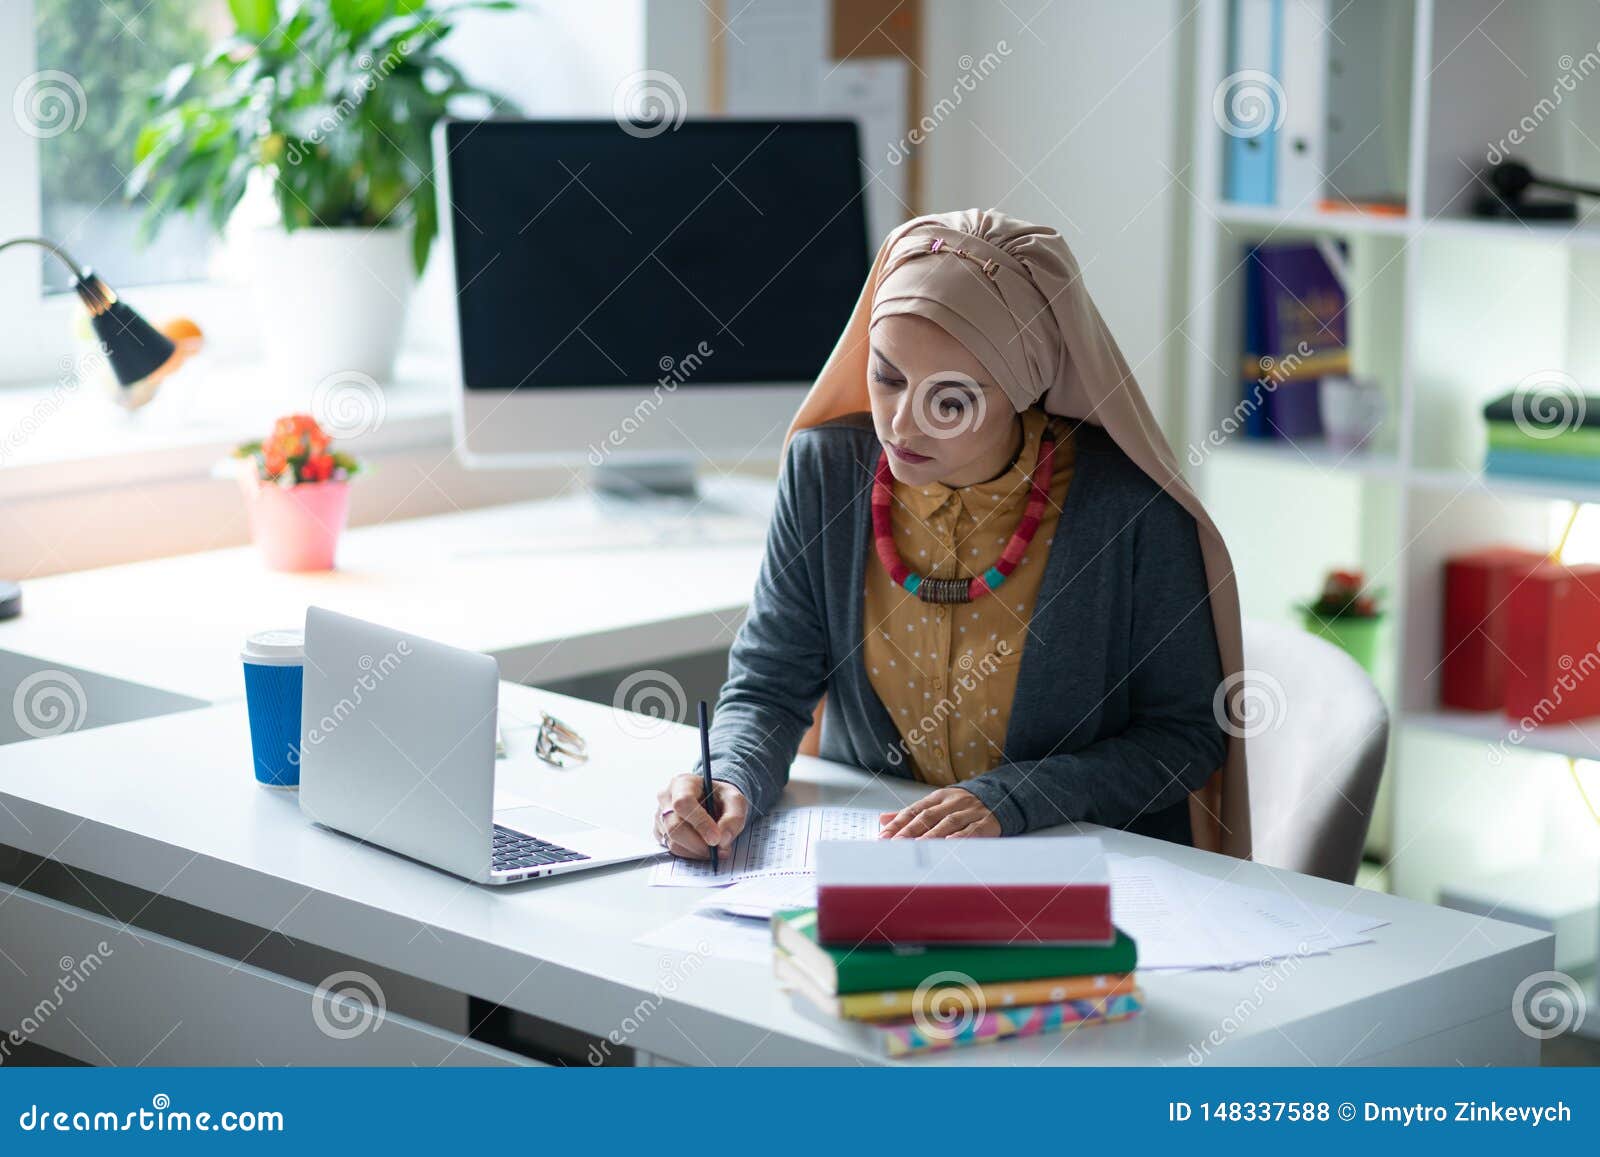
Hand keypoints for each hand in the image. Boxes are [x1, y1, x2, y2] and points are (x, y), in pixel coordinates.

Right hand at [654, 773, 748, 859]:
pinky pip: (672, 849)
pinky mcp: (659, 832)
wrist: (711, 801)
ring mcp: (659, 816)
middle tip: (720, 850)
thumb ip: (734, 818)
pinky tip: (703, 847)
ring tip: (716, 849)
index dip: (700, 823)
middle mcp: (666, 798)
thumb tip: (722, 839)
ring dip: (698, 852)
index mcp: (683, 783)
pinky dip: (691, 854)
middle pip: (675, 827)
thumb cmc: (720, 798)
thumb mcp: (735, 801)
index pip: (683, 803)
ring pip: (673, 842)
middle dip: (700, 844)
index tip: (716, 839)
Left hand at [878, 787, 999, 838]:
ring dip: (932, 835)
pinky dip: (961, 837)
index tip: (884, 837)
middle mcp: (953, 803)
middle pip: (928, 816)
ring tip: (917, 846)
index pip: (914, 811)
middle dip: (910, 831)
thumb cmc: (962, 806)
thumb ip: (911, 814)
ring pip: (949, 823)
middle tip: (896, 843)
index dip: (898, 823)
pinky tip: (950, 844)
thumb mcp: (936, 805)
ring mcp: (970, 812)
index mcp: (938, 798)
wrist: (1000, 797)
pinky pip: (973, 830)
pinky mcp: (986, 822)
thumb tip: (883, 819)